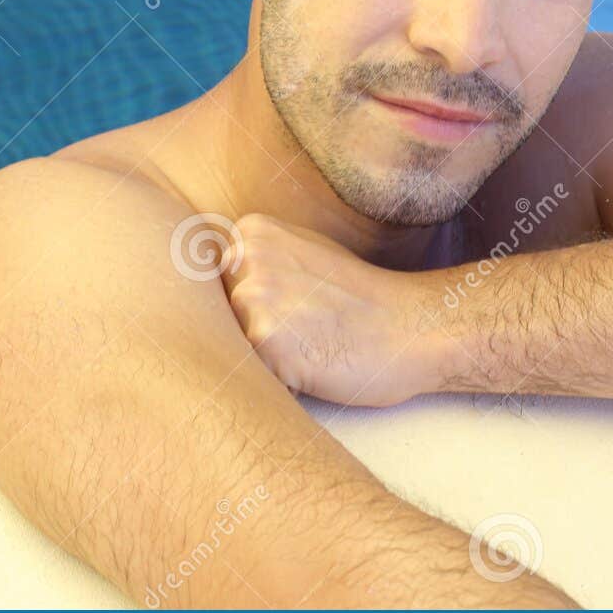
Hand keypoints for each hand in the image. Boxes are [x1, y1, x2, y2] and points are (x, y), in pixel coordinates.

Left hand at [219, 213, 446, 406]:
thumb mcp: (303, 252)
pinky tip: (312, 365)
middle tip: (307, 330)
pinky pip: (249, 375)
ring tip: (309, 346)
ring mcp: (252, 297)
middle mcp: (244, 257)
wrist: (409, 326)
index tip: (295, 306)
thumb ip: (256, 261)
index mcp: (251, 232)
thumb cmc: (360, 298)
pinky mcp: (263, 340)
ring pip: (230, 347)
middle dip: (253, 334)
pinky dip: (276, 381)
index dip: (253, 308)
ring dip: (263, 359)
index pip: (217, 287)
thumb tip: (203, 280)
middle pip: (217, 318)